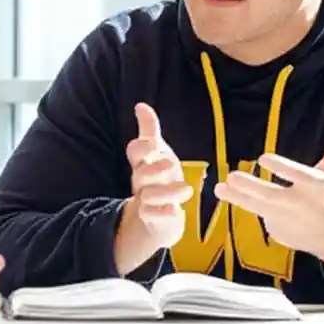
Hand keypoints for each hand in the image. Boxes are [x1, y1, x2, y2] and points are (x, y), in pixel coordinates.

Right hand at [114, 103, 193, 273]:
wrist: (154, 213)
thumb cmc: (158, 176)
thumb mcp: (157, 152)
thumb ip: (149, 129)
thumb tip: (140, 105)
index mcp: (144, 162)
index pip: (136, 150)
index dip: (143, 147)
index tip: (154, 145)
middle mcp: (142, 181)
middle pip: (141, 173)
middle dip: (155, 168)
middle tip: (172, 165)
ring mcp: (146, 200)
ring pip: (149, 196)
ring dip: (167, 192)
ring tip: (186, 190)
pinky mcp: (153, 218)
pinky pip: (153, 217)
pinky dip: (163, 214)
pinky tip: (174, 211)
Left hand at [213, 121, 323, 274]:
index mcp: (316, 187)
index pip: (298, 176)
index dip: (282, 168)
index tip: (263, 158)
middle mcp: (299, 205)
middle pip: (271, 197)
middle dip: (250, 188)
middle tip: (231, 176)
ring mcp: (286, 221)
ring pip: (257, 209)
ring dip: (236, 198)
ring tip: (219, 188)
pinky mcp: (277, 231)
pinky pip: (260, 216)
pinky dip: (249, 205)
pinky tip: (236, 195)